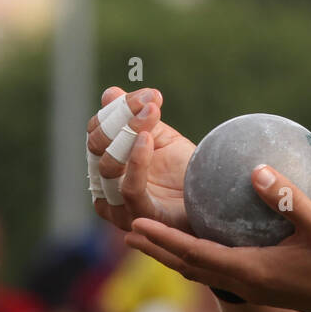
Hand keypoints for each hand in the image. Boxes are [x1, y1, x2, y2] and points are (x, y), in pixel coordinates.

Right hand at [87, 86, 194, 232]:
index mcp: (106, 165)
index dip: (118, 110)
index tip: (150, 96)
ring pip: (108, 167)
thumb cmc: (185, 171)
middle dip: (121, 119)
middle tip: (150, 103)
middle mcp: (105, 187)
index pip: (97, 132)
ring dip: (128, 135)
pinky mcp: (140, 218)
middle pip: (96, 147)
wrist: (214, 197)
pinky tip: (147, 139)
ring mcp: (120, 206)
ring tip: (152, 115)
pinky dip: (136, 161)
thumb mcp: (160, 137)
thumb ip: (133, 117)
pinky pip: (129, 189)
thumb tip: (110, 93)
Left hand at [125, 164, 310, 311]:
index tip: (135, 225)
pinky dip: (202, 260)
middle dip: (159, 251)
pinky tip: (208, 245)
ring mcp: (258, 290)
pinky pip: (223, 274)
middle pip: (191, 267)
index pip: (196, 254)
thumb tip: (255, 170)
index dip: (163, 240)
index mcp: (252, 271)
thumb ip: (286, 198)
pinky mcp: (269, 289)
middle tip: (129, 233)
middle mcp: (249, 285)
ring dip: (177, 257)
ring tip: (155, 241)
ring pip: (206, 274)